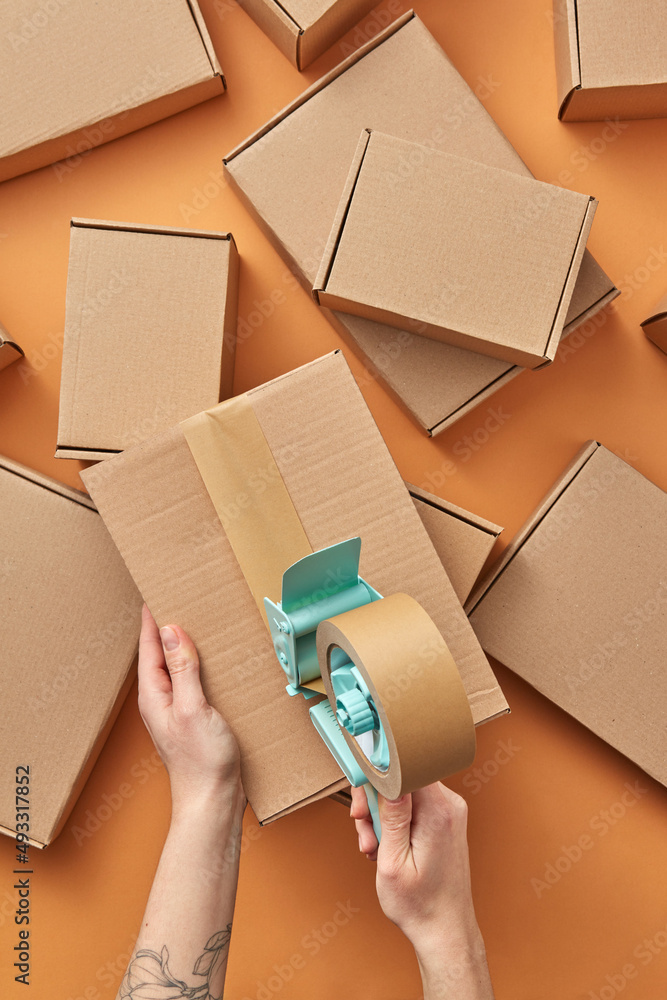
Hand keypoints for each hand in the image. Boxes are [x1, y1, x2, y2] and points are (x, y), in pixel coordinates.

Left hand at [137, 605, 243, 816]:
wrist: (214, 801)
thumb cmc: (201, 762)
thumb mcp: (192, 708)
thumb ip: (182, 669)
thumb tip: (171, 631)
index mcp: (154, 694)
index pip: (149, 645)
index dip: (152, 617)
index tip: (156, 589)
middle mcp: (161, 699)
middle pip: (160, 653)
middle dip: (167, 625)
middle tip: (179, 596)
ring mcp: (177, 708)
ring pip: (178, 666)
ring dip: (186, 644)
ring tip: (198, 620)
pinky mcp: (195, 716)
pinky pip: (193, 681)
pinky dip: (201, 664)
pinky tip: (217, 660)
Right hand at [351, 783, 493, 997]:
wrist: (445, 931)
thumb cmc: (419, 904)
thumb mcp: (393, 861)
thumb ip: (391, 815)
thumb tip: (386, 775)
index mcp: (438, 811)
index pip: (403, 767)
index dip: (376, 778)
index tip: (361, 804)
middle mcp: (449, 804)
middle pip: (400, 778)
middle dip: (374, 802)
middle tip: (364, 830)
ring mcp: (449, 812)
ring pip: (402, 794)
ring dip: (381, 818)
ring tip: (374, 848)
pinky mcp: (444, 820)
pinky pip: (411, 807)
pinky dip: (394, 824)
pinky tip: (386, 848)